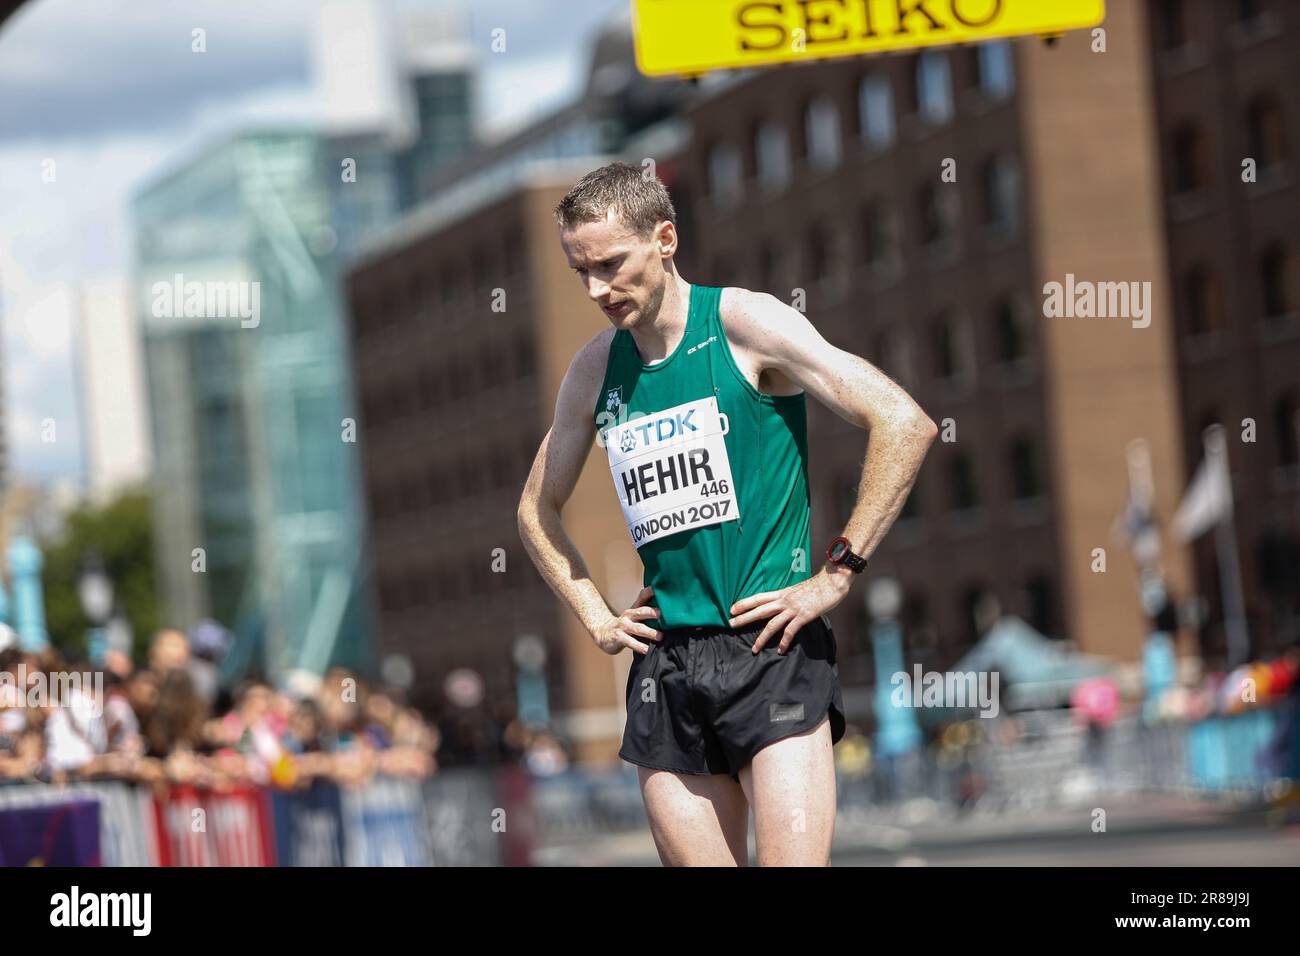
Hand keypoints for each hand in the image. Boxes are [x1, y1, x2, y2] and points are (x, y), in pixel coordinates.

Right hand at [592, 585, 661, 654]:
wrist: (602, 633)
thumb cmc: (624, 625)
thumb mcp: (634, 616)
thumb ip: (647, 611)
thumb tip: (666, 609)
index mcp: (634, 609)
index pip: (643, 598)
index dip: (650, 592)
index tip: (658, 589)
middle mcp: (629, 616)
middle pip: (641, 612)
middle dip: (651, 612)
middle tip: (661, 614)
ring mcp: (623, 626)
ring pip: (637, 628)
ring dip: (649, 632)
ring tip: (659, 636)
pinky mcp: (618, 637)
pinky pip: (630, 642)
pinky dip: (638, 646)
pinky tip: (646, 650)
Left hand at [728, 566, 852, 653]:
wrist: (831, 582)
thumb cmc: (816, 587)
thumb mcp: (796, 590)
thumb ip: (787, 598)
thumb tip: (779, 605)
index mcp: (781, 593)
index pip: (758, 597)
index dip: (744, 603)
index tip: (731, 609)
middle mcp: (784, 600)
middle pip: (759, 610)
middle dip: (744, 618)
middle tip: (731, 624)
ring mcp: (793, 608)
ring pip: (772, 624)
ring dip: (762, 637)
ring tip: (754, 649)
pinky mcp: (803, 616)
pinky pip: (790, 631)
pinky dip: (784, 642)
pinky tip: (780, 650)